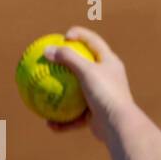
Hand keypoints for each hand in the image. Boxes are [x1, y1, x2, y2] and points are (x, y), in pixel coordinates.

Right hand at [43, 26, 134, 141]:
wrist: (119, 125)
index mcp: (110, 63)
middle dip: (65, 64)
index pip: (94, 41)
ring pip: (75, 94)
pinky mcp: (95, 115)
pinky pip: (74, 117)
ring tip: (41, 92)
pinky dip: (62, 121)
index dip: (79, 35)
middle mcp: (106, 79)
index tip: (63, 36)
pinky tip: (48, 124)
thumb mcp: (87, 70)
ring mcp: (100, 97)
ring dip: (59, 95)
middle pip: (83, 66)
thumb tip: (46, 50)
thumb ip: (68, 57)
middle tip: (48, 60)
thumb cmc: (106, 93)